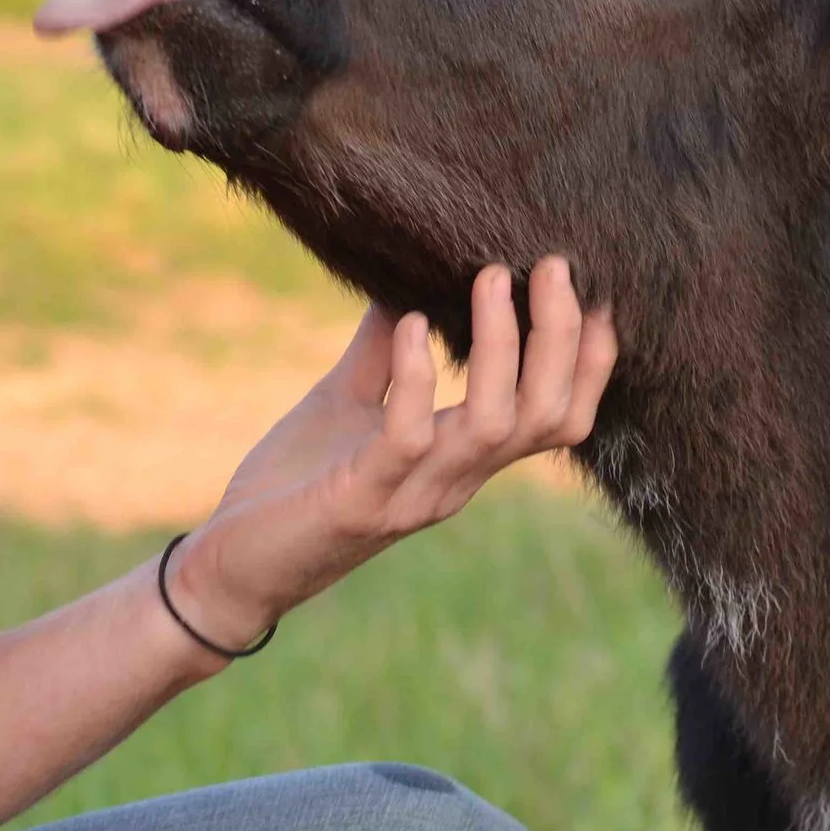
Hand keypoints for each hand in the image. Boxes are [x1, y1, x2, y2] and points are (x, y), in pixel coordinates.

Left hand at [167, 256, 616, 649]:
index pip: (560, 419)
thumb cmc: (293, 484)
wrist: (232, 565)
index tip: (598, 293)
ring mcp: (414, 495)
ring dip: (499, 346)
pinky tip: (406, 323)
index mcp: (463, 461)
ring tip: (489, 277)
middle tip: (550, 265)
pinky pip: (407, 437)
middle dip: (560, 339)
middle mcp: (456, 482)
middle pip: (547, 416)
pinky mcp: (361, 501)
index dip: (590, 362)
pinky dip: (415, 376)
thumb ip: (383, 354)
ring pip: (495, 425)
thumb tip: (404, 278)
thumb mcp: (346, 404)